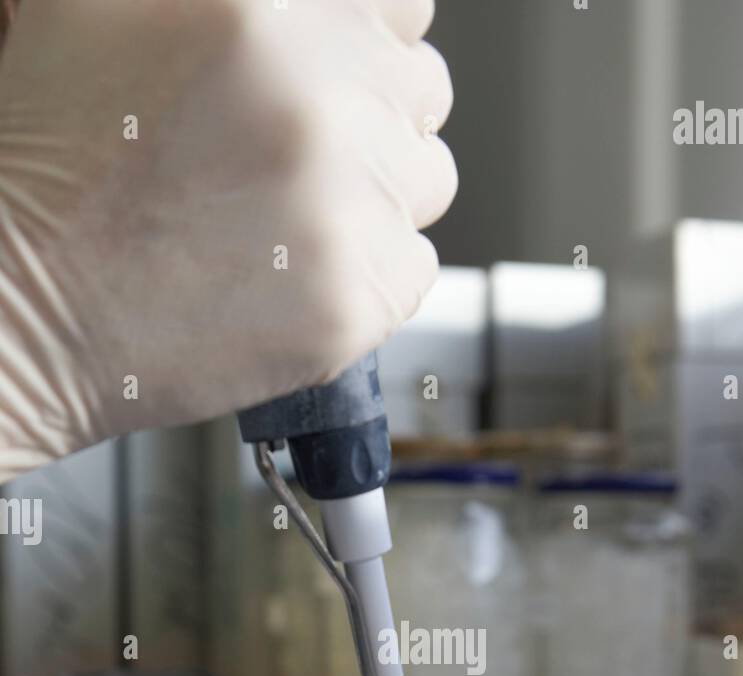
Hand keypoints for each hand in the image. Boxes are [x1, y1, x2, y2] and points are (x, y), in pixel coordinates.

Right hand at [0, 0, 455, 475]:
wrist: (23, 304)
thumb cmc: (54, 162)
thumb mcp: (105, 8)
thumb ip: (232, 1)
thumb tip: (313, 11)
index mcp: (268, 2)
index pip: (401, 7)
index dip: (363, 43)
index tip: (331, 77)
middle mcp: (320, 92)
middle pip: (421, 92)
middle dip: (370, 119)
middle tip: (288, 158)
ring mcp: (346, 202)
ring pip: (427, 183)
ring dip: (375, 197)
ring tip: (284, 219)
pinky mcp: (354, 300)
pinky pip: (415, 271)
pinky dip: (369, 276)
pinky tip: (290, 274)